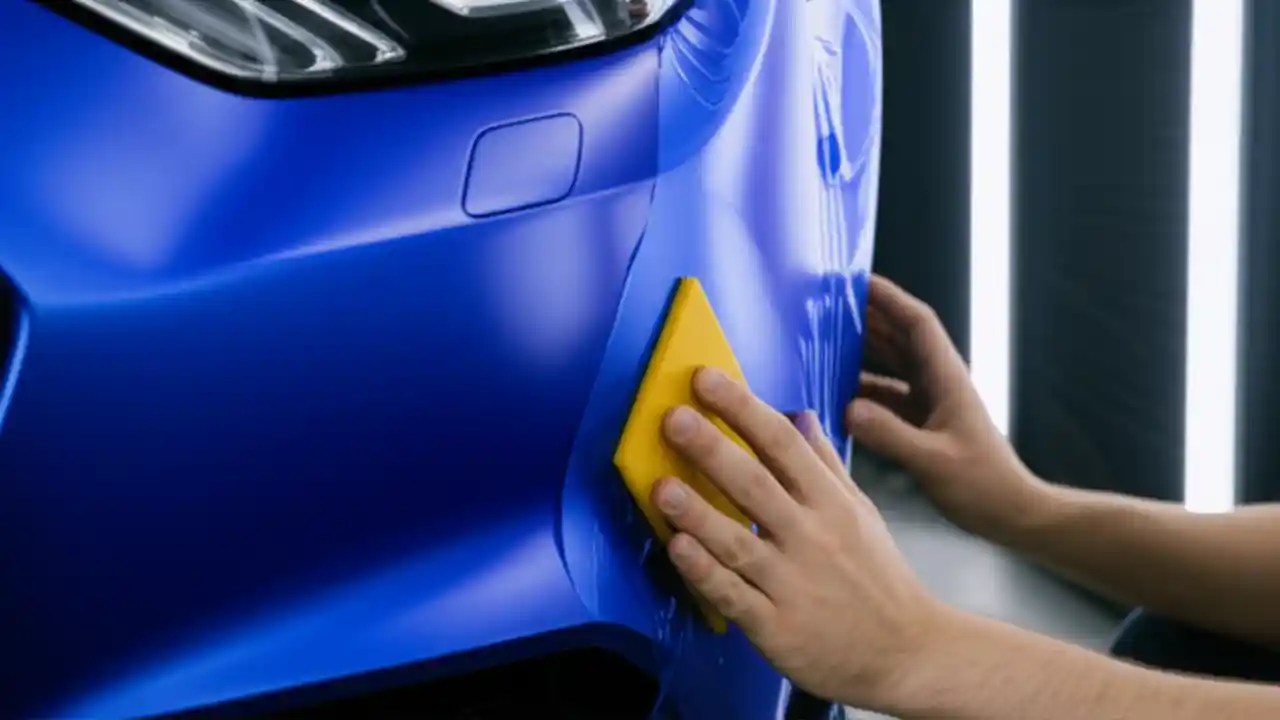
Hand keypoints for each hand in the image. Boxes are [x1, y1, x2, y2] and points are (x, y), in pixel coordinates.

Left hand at [651, 367, 945, 709]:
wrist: (909, 654)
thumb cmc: (878, 578)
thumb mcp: (861, 513)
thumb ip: (825, 464)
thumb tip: (800, 414)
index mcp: (830, 503)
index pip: (782, 444)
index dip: (742, 409)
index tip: (705, 379)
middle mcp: (811, 537)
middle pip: (755, 485)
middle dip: (712, 448)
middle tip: (673, 418)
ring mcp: (792, 583)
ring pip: (737, 542)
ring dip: (697, 512)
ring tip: (662, 485)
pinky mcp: (776, 626)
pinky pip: (734, 595)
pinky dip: (704, 572)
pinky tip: (677, 549)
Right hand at [848, 274, 1050, 540]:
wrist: (1012, 514)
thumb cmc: (983, 486)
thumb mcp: (934, 462)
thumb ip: (890, 436)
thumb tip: (848, 408)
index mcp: (946, 379)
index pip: (916, 323)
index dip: (887, 297)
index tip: (854, 279)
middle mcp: (938, 382)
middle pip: (899, 336)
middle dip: (867, 315)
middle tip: (826, 303)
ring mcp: (931, 402)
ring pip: (891, 364)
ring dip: (862, 349)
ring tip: (823, 339)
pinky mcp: (924, 423)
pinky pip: (887, 395)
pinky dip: (862, 389)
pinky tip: (836, 393)